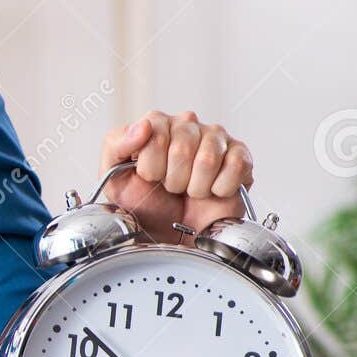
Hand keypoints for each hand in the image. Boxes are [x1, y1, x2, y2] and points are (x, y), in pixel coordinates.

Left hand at [98, 110, 252, 243]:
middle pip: (182, 148)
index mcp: (156, 124)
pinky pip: (236, 166)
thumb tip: (144, 126)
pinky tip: (212, 190)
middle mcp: (187, 124)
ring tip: (189, 190)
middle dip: (173, 179)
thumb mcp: (115, 178)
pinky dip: (220, 188)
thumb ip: (117, 146)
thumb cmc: (146, 204)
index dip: (151, 166)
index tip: (150, 178)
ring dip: (195, 186)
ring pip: (208, 159)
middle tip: (171, 187)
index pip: (154, 133)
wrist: (171, 233)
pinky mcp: (240, 155)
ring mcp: (216, 137)